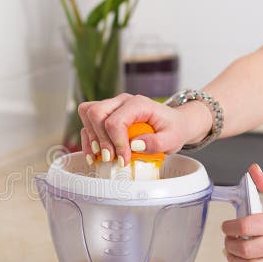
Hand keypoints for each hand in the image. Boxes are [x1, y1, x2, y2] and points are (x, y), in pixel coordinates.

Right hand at [77, 93, 211, 162]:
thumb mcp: (173, 139)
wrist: (174, 124)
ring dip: (91, 138)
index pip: (116, 121)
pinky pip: (87, 123)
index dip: (116, 143)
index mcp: (138, 103)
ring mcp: (112, 107)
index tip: (124, 160)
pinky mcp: (106, 116)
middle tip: (111, 158)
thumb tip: (135, 144)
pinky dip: (87, 140)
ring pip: (87, 114)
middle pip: (96, 112)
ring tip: (101, 157)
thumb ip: (156, 143)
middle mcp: (121, 101)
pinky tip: (94, 156)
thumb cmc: (173, 129)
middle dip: (100, 139)